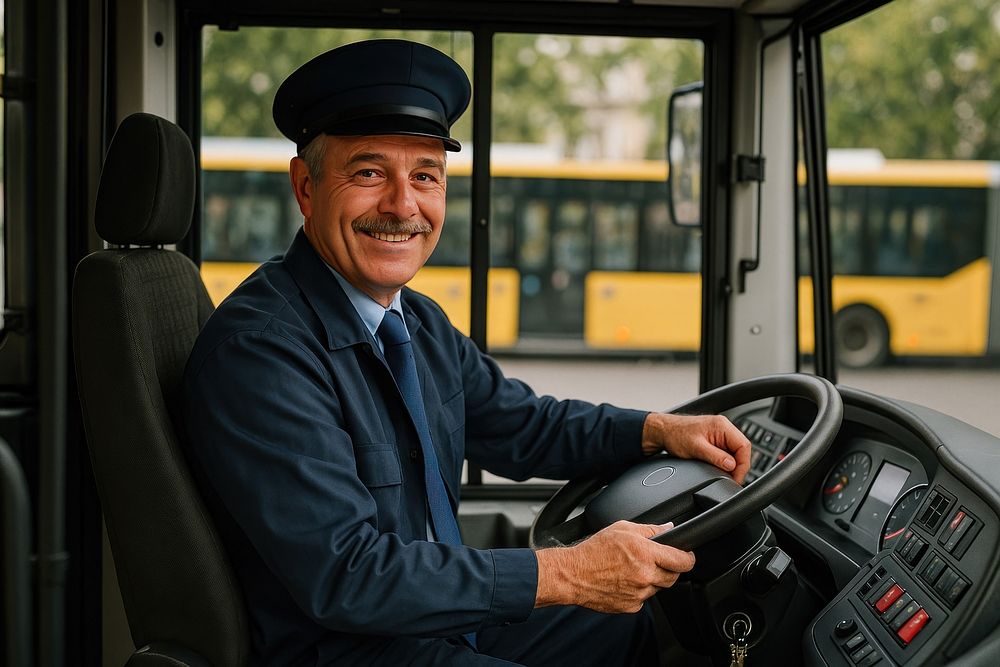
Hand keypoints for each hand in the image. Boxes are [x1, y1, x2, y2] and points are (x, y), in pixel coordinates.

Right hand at [534, 521, 694, 612]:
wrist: (573, 574)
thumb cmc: (594, 550)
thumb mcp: (622, 528)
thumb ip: (650, 529)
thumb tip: (669, 528)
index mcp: (646, 553)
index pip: (682, 561)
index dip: (688, 557)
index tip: (687, 555)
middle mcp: (645, 575)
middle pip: (674, 577)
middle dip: (670, 568)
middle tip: (656, 560)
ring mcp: (639, 593)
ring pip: (658, 588)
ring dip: (652, 579)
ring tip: (633, 568)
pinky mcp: (631, 606)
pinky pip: (644, 598)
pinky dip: (639, 590)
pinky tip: (625, 580)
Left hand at [641, 413, 750, 483]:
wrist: (663, 431)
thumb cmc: (676, 434)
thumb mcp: (696, 448)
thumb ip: (716, 457)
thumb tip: (732, 466)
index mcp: (722, 426)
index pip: (744, 446)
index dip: (743, 464)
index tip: (736, 477)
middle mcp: (724, 428)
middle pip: (741, 450)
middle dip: (738, 466)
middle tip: (731, 479)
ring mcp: (720, 434)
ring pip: (735, 452)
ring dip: (732, 465)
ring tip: (724, 475)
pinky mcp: (715, 440)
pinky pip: (727, 452)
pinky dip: (725, 462)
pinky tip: (719, 468)